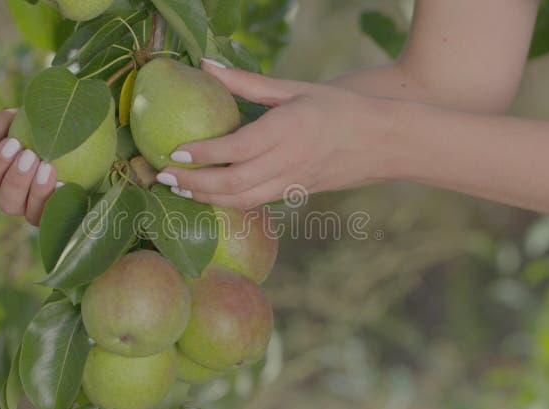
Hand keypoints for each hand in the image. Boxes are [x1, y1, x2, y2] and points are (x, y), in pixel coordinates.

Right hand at [0, 109, 56, 225]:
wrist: (89, 135)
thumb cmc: (52, 124)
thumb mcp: (28, 117)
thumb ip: (3, 123)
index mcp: (4, 178)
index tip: (14, 142)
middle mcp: (20, 199)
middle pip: (6, 203)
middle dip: (16, 180)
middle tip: (30, 155)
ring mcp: (42, 210)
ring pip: (31, 215)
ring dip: (36, 192)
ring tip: (48, 166)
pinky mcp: (64, 214)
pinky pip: (58, 216)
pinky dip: (58, 201)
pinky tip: (65, 183)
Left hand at [155, 59, 400, 209]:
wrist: (385, 141)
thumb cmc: (340, 108)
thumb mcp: (296, 88)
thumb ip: (247, 82)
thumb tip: (205, 65)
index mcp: (288, 130)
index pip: (235, 149)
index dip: (201, 154)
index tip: (173, 151)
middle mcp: (289, 161)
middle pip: (233, 183)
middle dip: (194, 182)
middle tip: (163, 177)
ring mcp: (293, 182)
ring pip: (242, 200)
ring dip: (206, 197)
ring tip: (180, 189)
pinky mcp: (297, 194)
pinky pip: (256, 202)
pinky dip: (228, 202)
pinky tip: (210, 194)